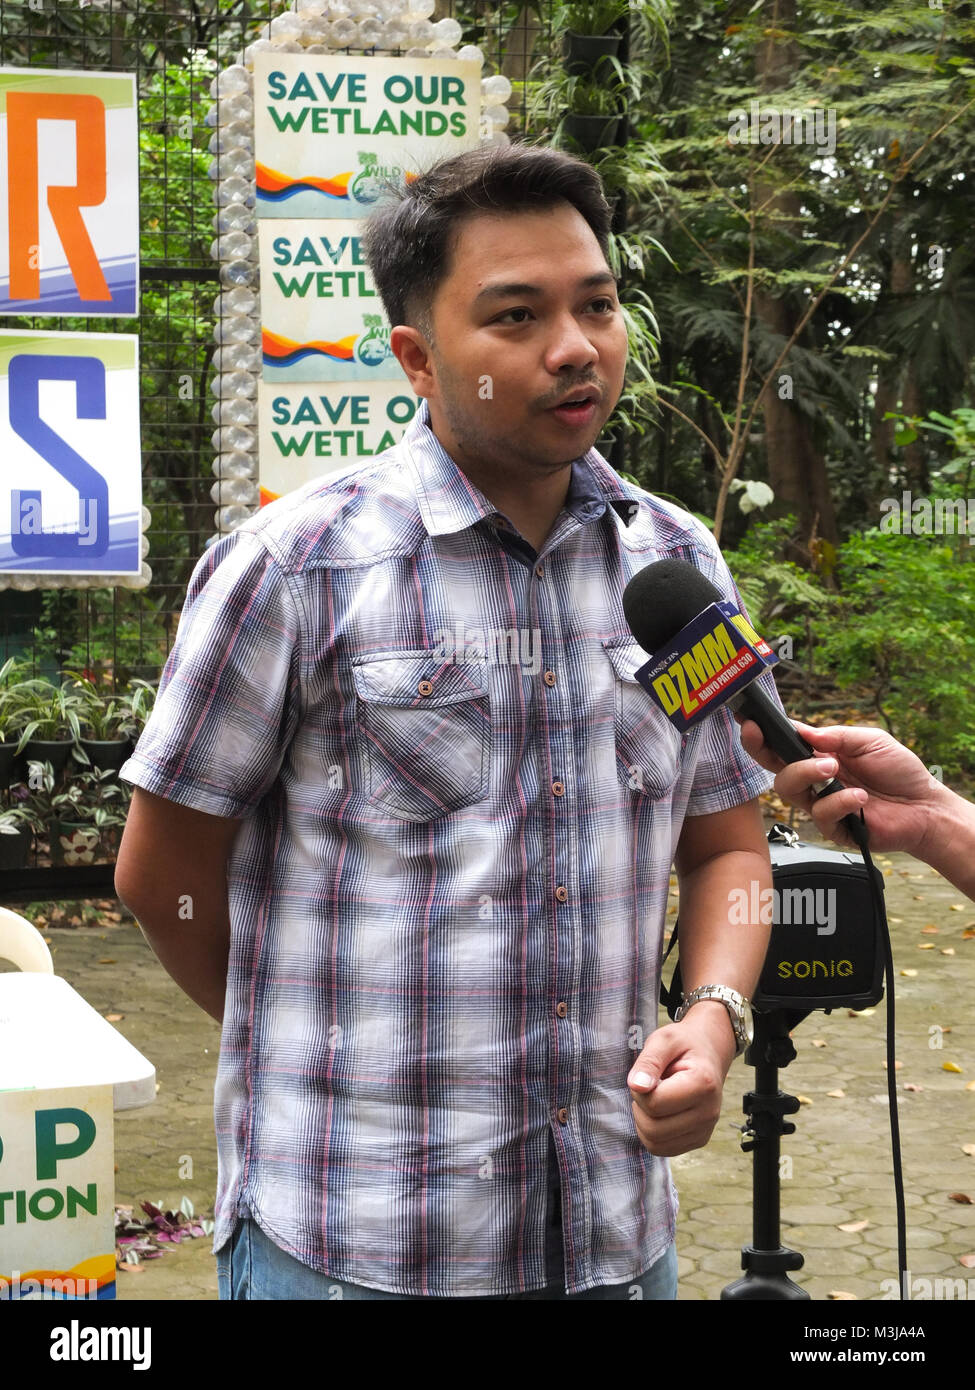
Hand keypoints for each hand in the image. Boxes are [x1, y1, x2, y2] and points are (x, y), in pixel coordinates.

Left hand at [626, 1004, 736, 1156]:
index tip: (646, 1075)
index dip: (639, 1090)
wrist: (709, 1052)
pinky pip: (663, 1149)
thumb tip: (636, 1086)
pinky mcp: (699, 1140)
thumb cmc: (684, 1044)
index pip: (655, 1104)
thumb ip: (649, 1062)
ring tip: (655, 1099)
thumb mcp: (664, 1040)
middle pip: (653, 1129)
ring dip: (644, 1122)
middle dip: (640, 1108)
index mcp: (702, 1084)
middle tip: (647, 1088)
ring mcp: (705, 1130)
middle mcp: (709, 1113)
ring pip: (656, 1144)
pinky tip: (660, 1113)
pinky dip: (652, 1134)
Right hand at [737, 717, 941, 856]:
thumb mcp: (871, 741)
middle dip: (764, 751)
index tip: (750, 722)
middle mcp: (815, 780)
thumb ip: (838, 736)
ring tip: (834, 768)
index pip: (784, 744)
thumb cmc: (898, 771)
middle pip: (775, 769)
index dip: (763, 734)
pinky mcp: (833, 827)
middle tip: (767, 737)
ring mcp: (821, 804)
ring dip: (806, 773)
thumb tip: (805, 733)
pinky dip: (839, 802)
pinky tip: (860, 798)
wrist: (924, 805)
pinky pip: (821, 815)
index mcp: (820, 756)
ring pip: (789, 790)